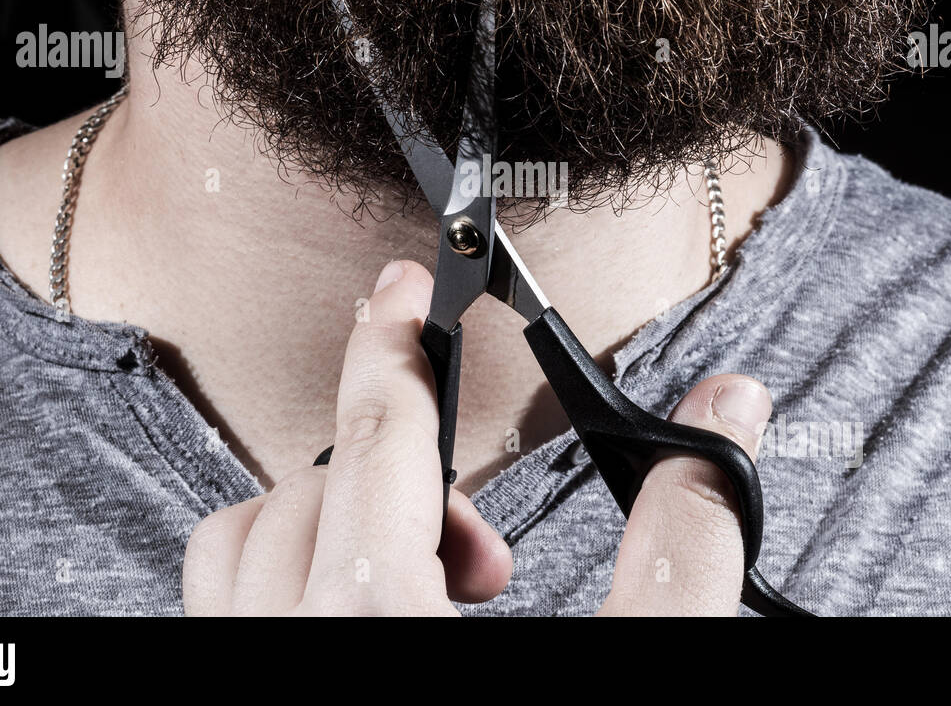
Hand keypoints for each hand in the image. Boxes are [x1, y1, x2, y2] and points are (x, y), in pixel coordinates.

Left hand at [182, 260, 770, 615]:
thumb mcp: (642, 663)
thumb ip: (683, 546)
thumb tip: (726, 409)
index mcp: (376, 620)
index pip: (378, 430)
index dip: (395, 341)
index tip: (403, 286)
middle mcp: (284, 643)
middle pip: (308, 485)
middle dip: (392, 468)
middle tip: (479, 544)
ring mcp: (245, 672)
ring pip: (240, 545)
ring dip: (324, 519)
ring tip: (417, 572)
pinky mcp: (241, 695)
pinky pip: (223, 606)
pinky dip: (281, 576)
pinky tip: (362, 612)